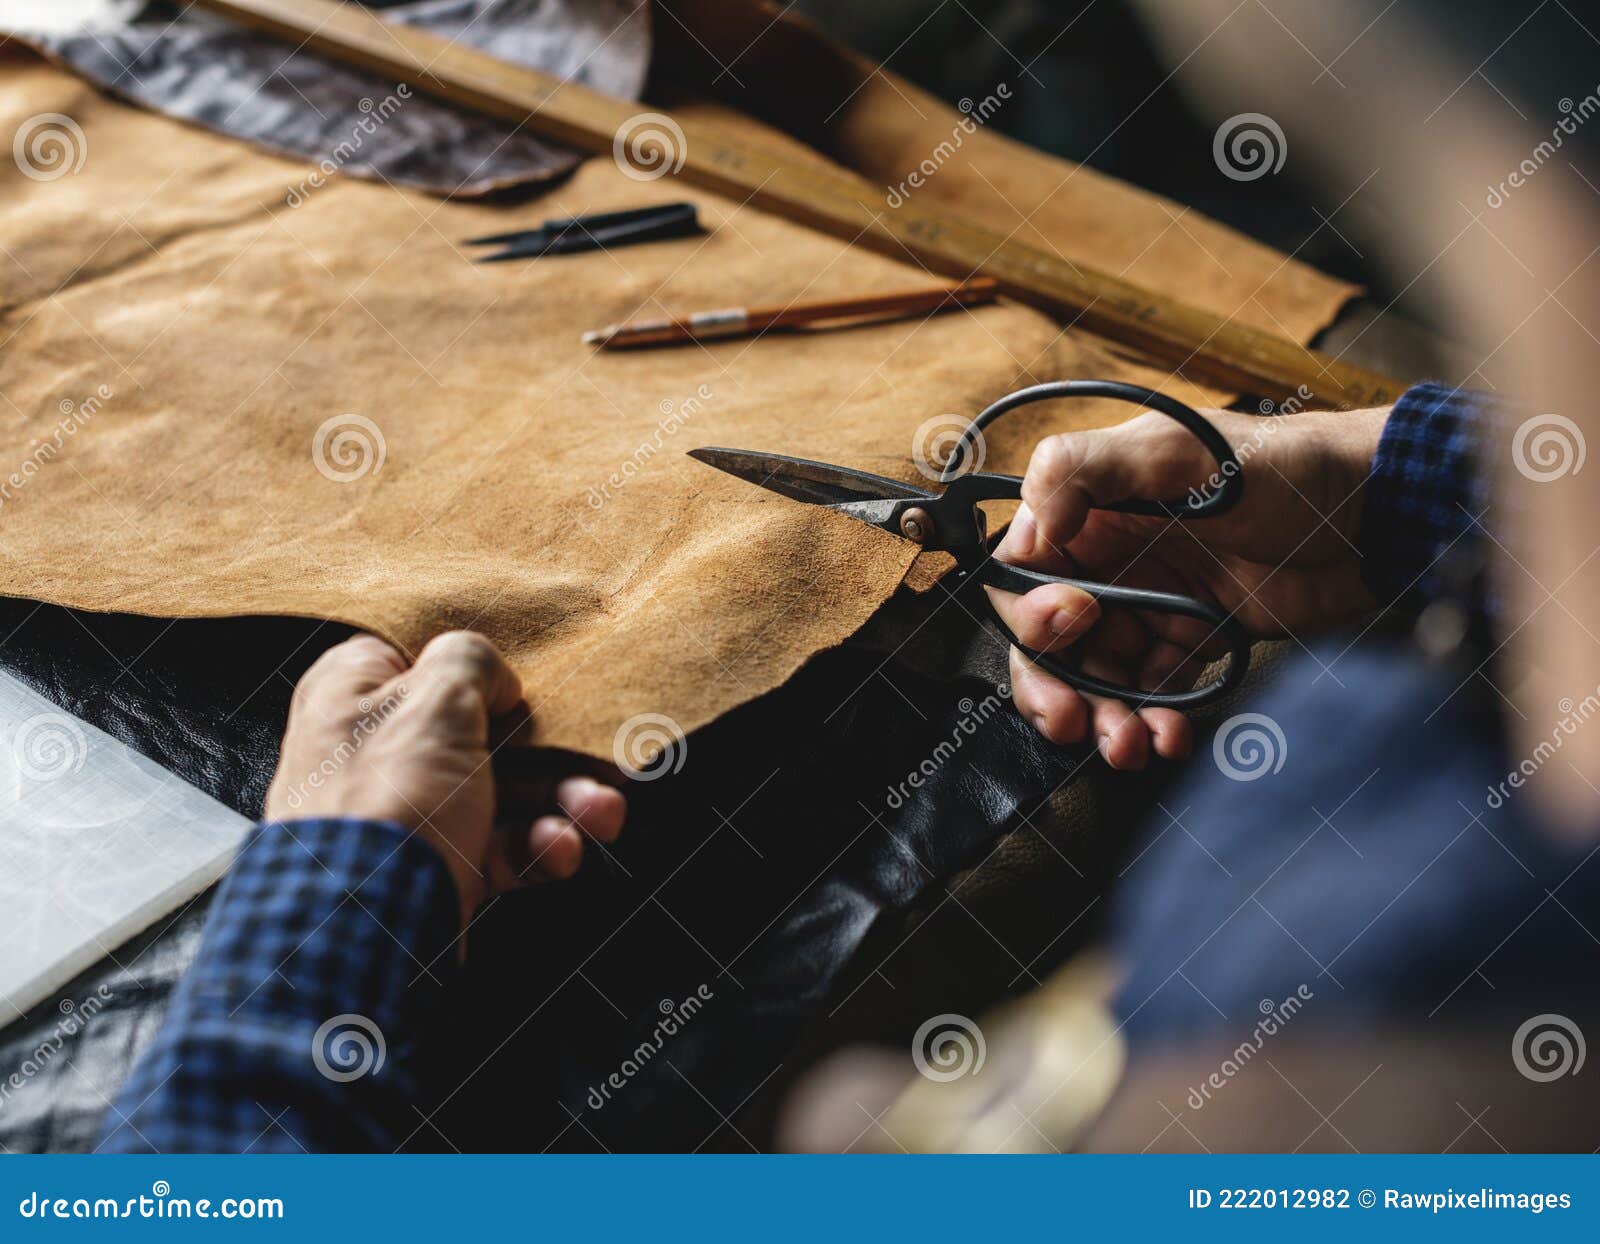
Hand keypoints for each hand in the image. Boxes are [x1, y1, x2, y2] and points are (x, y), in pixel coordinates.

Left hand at [264, 631, 625, 927]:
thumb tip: (490, 669)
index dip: (477, 664)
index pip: (420, 656)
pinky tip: (561, 850)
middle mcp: (376, 750)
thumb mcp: (436, 704)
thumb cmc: (386, 805)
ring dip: (560, 801)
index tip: (527, 676)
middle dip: (550, 749)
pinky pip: (498, 848)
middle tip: (597, 755)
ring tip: (602, 811)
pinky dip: (536, 848)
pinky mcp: (434, 867)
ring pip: (501, 793)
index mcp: (355, 693)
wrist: (364, 928)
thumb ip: (468, 663)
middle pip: (480, 732)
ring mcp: (407, 814)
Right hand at [987, 404, 1390, 768]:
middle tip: (1073, 721)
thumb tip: (1031, 526)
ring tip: (1129, 746)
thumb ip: (1089, 469)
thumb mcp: (1181, 449)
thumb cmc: (1285, 465)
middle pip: (1047, 638)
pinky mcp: (1191, 639)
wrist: (1378, 513)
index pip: (1023, 571)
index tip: (1074, 622)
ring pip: (1095, 675)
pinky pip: (1150, 692)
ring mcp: (1150, 602)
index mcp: (1090, 509)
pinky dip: (1151, 722)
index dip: (1031, 609)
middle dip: (1052, 685)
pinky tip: (1169, 737)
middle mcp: (1110, 558)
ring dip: (1102, 717)